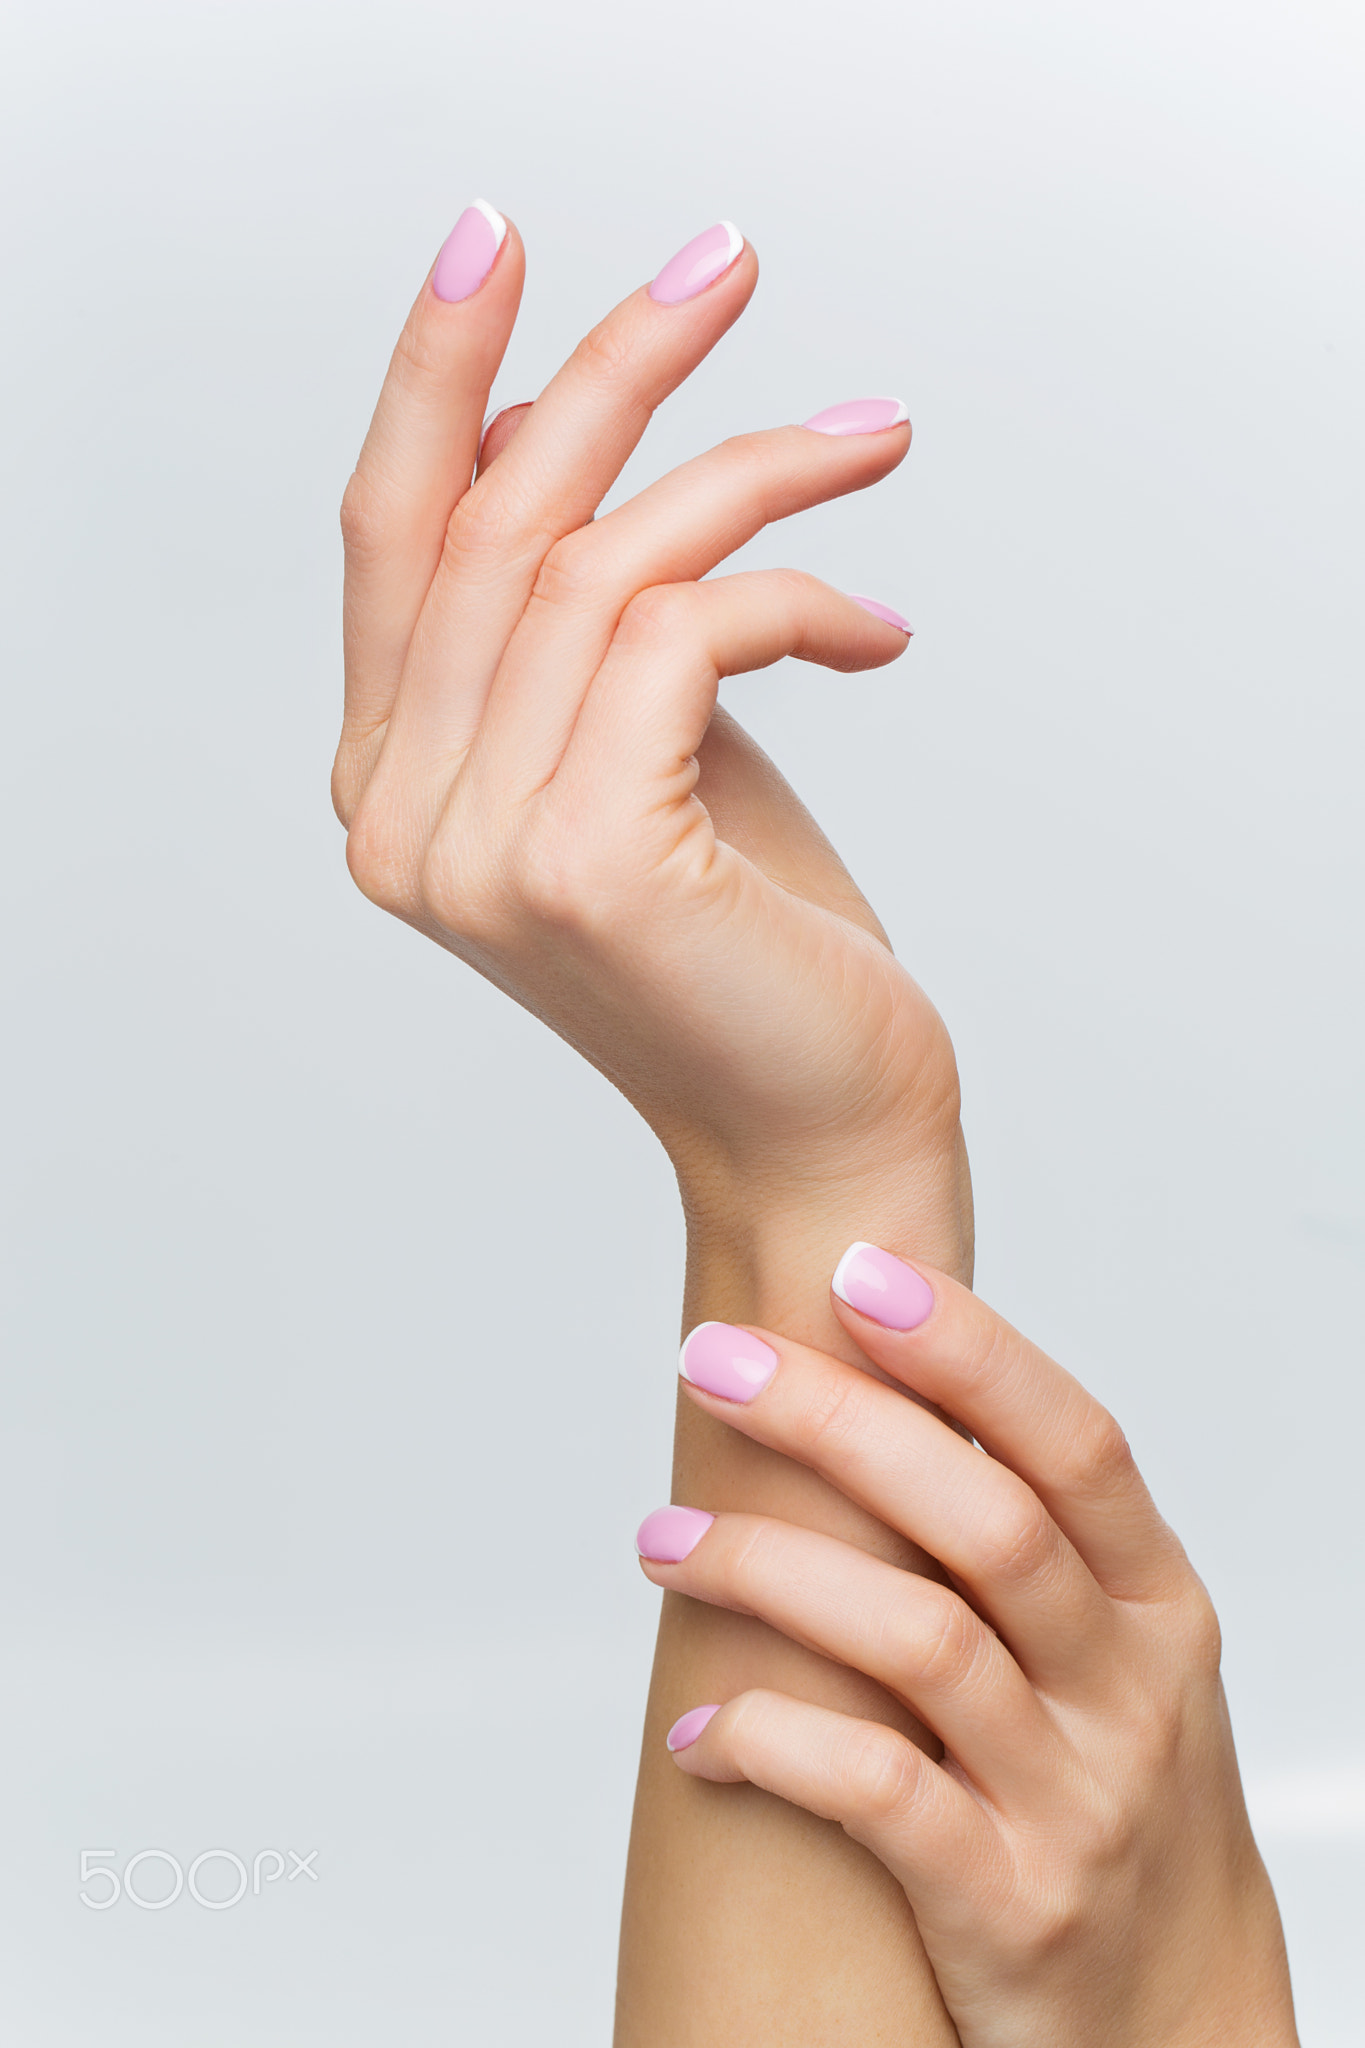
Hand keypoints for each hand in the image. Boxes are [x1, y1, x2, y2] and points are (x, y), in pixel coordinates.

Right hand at [335, 207, 968, 1266]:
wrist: (822, 1129)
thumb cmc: (754, 945)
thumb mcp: (651, 746)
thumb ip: (581, 616)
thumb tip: (556, 430)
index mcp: (393, 785)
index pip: (390, 538)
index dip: (434, 376)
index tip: (501, 243)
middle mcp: (399, 817)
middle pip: (489, 522)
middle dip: (616, 366)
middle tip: (727, 259)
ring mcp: (476, 848)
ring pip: (598, 562)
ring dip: (756, 474)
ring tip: (874, 444)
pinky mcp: (582, 862)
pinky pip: (684, 631)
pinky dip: (796, 594)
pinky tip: (878, 631)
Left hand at [638, 1244, 1297, 2047]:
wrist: (1180, 2022)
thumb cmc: (1111, 1793)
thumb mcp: (1110, 1656)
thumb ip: (1026, 1537)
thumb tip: (869, 1384)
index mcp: (1155, 1601)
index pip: (1074, 1442)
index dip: (968, 1350)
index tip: (855, 1269)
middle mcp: (1130, 1687)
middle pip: (983, 1518)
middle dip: (836, 1421)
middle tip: (712, 1359)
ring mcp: (1077, 1800)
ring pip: (918, 1641)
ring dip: (768, 1571)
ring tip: (660, 1539)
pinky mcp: (1012, 1907)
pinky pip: (877, 1795)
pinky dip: (770, 1740)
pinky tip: (694, 1723)